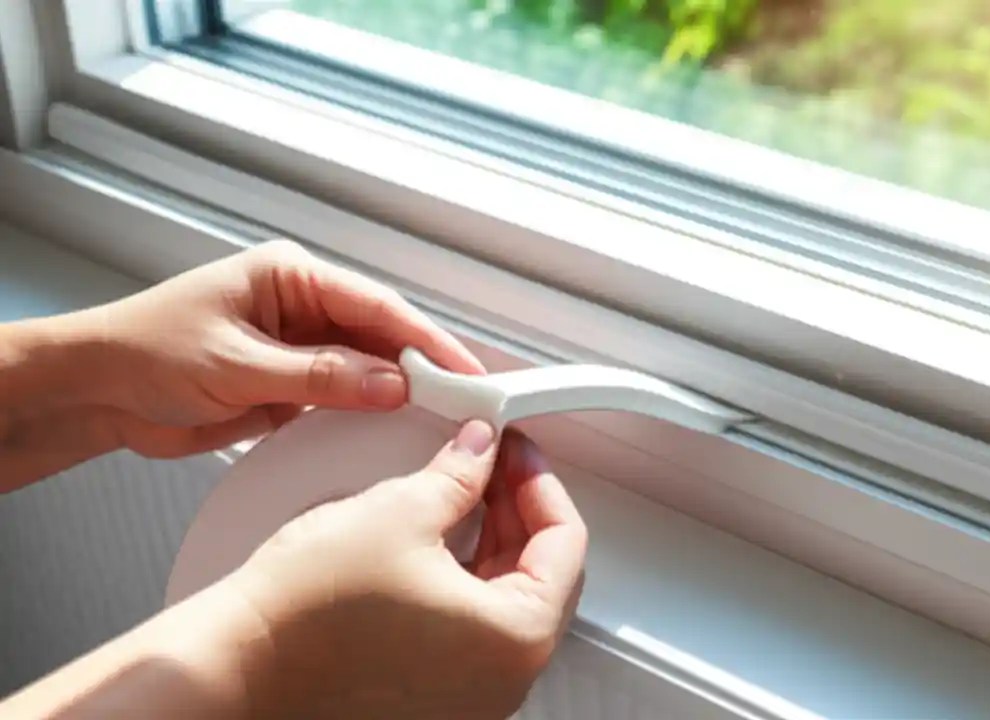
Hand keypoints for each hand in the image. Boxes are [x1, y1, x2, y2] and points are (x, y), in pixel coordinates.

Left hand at [87, 240, 482, 457]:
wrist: (93, 392)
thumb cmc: (145, 353)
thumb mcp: (238, 365)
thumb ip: (319, 376)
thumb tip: (390, 383)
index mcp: (290, 276)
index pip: (375, 305)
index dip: (425, 338)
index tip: (462, 370)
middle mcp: (300, 305)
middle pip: (380, 334)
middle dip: (422, 365)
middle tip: (466, 400)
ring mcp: (297, 345)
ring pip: (367, 366)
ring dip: (398, 391)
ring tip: (442, 418)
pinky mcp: (289, 383)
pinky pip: (343, 394)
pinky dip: (368, 412)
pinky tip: (392, 429)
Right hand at [226, 421, 586, 718]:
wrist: (235, 666)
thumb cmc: (304, 613)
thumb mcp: (402, 511)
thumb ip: (462, 473)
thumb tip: (482, 449)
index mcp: (517, 639)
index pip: (567, 544)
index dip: (540, 481)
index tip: (516, 450)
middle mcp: (502, 682)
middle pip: (544, 576)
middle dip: (519, 510)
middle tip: (492, 463)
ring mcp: (468, 699)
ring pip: (508, 604)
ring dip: (494, 543)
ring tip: (464, 492)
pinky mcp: (432, 702)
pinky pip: (472, 634)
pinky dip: (466, 582)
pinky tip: (439, 541)